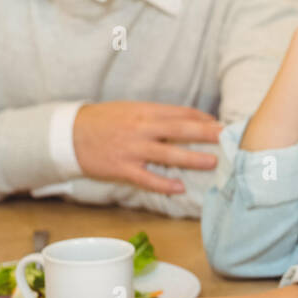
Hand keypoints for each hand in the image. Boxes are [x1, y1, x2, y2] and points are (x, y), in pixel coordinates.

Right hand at [73, 101, 222, 193]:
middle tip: (227, 138)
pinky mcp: (121, 168)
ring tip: (212, 162)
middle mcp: (141, 128)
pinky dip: (164, 183)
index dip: (202, 118)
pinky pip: (146, 178)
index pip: (180, 112)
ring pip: (167, 154)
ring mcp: (132, 149)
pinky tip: (179, 188)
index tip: (220, 123)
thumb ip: (157, 115)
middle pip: (180, 129)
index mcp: (145, 111)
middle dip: (206, 133)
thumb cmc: (104, 121)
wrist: (69, 133)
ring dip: (192, 158)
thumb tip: (186, 121)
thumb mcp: (131, 110)